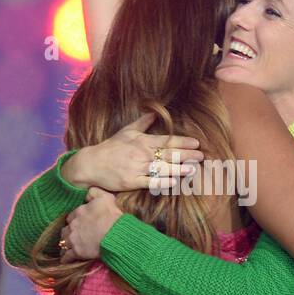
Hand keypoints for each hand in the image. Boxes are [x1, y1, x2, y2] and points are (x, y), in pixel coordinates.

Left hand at [59, 187, 121, 259]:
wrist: (115, 234)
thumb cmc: (113, 216)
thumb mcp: (106, 198)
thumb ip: (94, 192)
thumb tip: (87, 190)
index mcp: (79, 211)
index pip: (71, 215)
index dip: (75, 219)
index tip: (79, 223)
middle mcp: (73, 224)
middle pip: (65, 228)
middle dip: (68, 231)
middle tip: (73, 235)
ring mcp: (73, 239)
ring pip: (63, 242)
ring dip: (65, 244)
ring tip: (66, 247)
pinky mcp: (76, 251)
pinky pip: (66, 256)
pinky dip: (65, 258)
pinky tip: (65, 260)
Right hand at [65, 113, 203, 191]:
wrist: (91, 164)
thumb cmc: (110, 147)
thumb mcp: (126, 131)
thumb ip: (142, 123)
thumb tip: (154, 112)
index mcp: (142, 141)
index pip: (166, 141)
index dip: (182, 142)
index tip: (196, 143)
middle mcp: (141, 154)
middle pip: (168, 154)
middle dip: (186, 155)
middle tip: (201, 156)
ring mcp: (137, 168)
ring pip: (162, 168)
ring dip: (179, 169)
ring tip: (193, 169)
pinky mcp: (132, 181)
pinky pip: (150, 182)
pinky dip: (162, 182)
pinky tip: (174, 182)